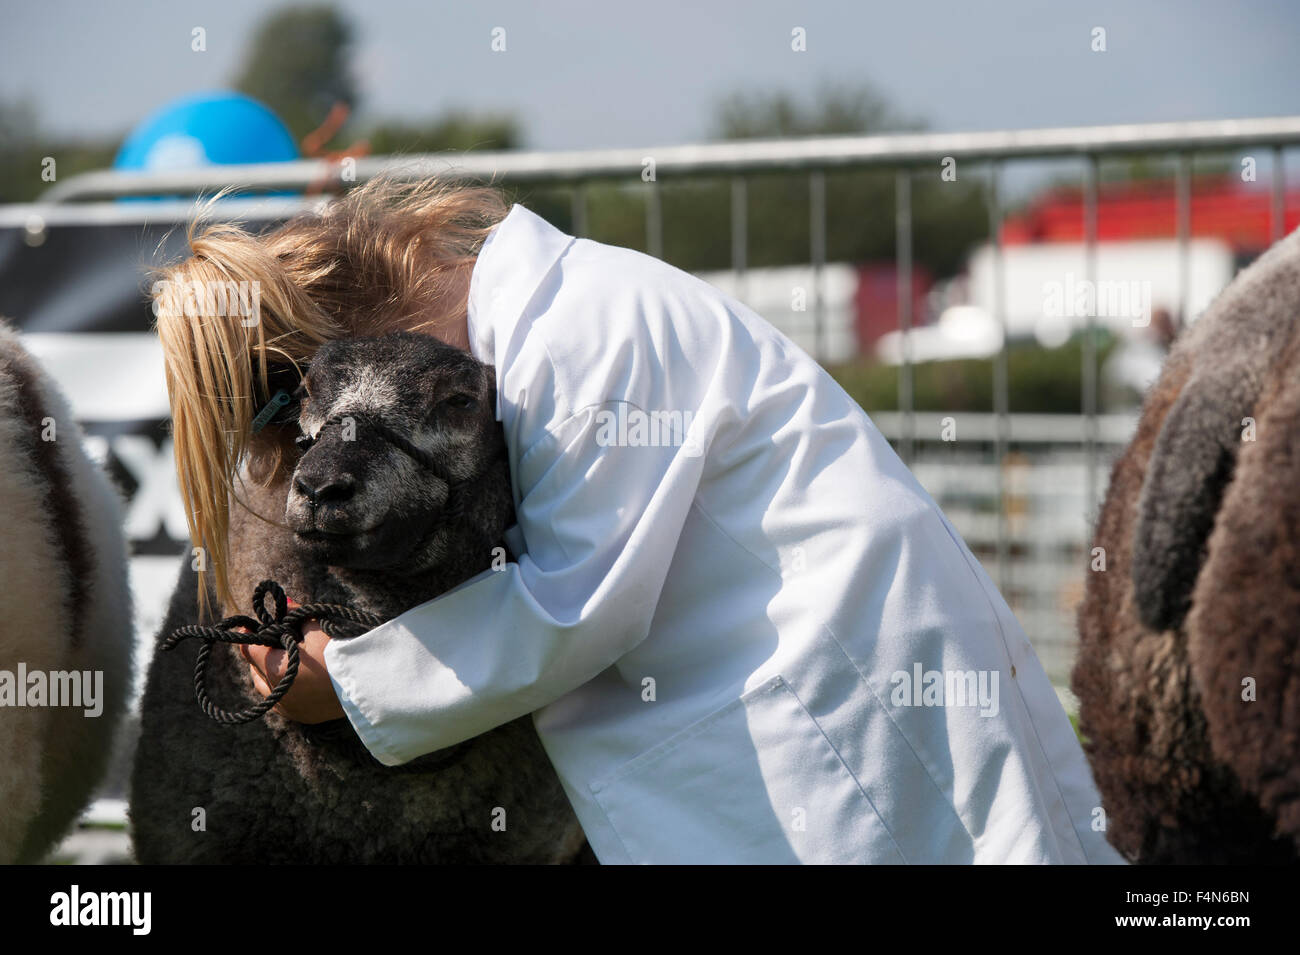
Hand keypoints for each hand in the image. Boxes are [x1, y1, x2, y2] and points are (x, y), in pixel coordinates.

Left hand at [237, 596, 345, 723]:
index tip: (249, 627)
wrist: (370, 683)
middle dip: (261, 653)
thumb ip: (295, 616)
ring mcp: (288, 709)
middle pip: (256, 669)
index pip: (250, 649)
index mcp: (275, 670)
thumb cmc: (341, 652)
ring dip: (267, 672)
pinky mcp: (302, 716)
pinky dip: (281, 688)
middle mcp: (277, 694)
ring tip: (281, 657)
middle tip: (271, 639)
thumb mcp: (316, 628)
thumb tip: (285, 604)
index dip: (251, 634)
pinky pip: (281, 701)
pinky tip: (293, 677)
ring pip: (266, 688)